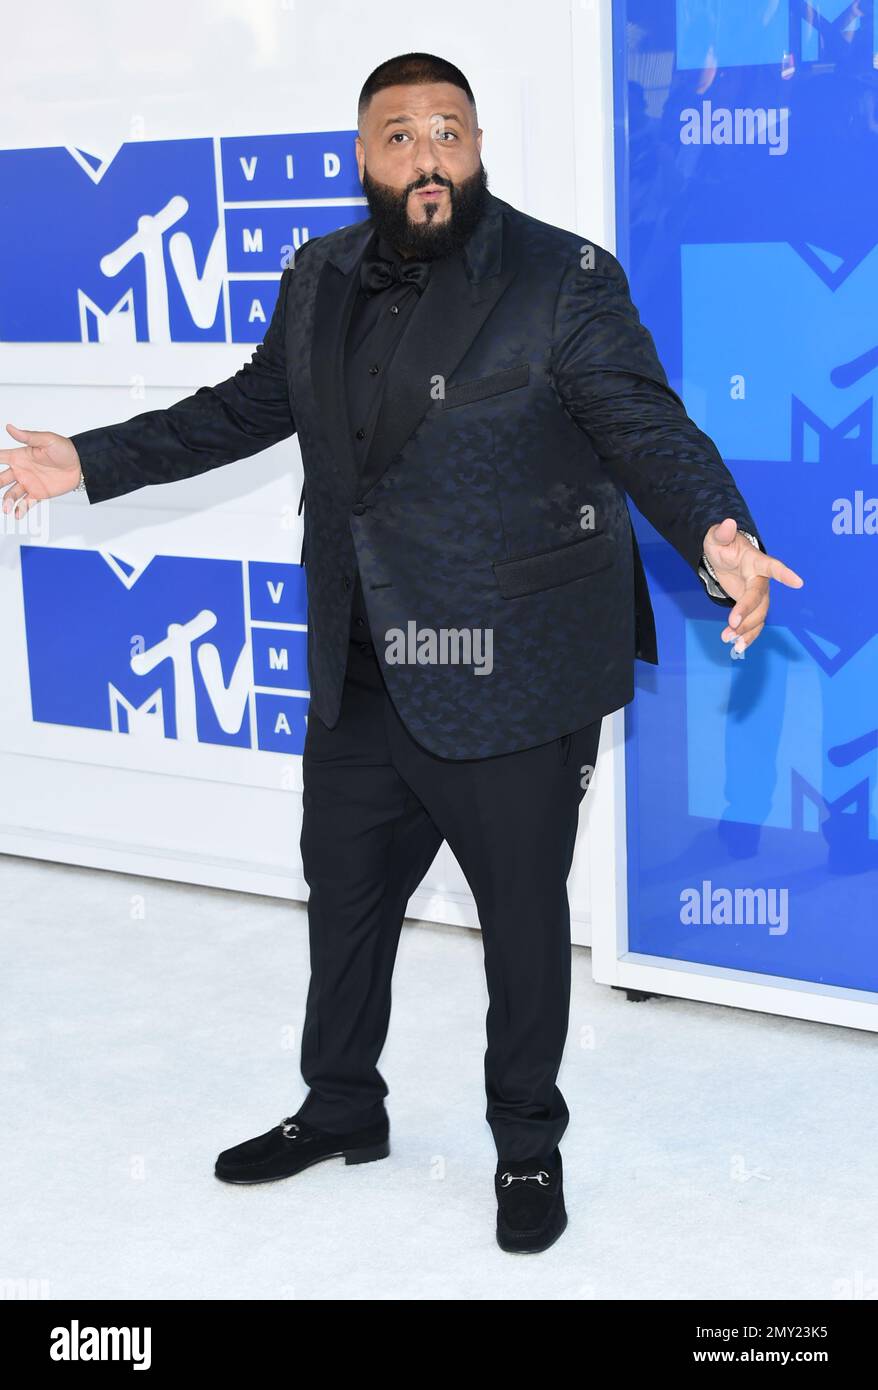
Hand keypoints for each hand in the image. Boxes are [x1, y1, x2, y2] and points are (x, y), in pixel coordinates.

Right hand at [0, 424, 82, 517]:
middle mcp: (21, 470)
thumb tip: (9, 427)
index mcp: (20, 456)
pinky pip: (26, 503)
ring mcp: (29, 483)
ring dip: (7, 500)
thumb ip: (28, 436)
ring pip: (11, 493)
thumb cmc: (65, 450)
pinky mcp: (38, 494)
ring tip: (6, 508)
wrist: (81, 465)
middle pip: (1, 478)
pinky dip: (20, 510)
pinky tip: (16, 514)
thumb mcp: (46, 440)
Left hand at [703, 517, 803, 653]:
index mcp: (757, 562)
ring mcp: (758, 595)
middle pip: (760, 599)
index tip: (798, 582)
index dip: (785, 574)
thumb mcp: (717, 538)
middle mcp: (761, 580)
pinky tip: (737, 647)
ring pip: (759, 616)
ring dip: (746, 630)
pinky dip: (747, 637)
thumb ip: (722, 533)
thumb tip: (728, 523)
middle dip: (748, 612)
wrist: (723, 557)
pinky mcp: (752, 607)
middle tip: (732, 625)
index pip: (773, 566)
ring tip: (729, 640)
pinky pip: (754, 624)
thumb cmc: (722, 545)